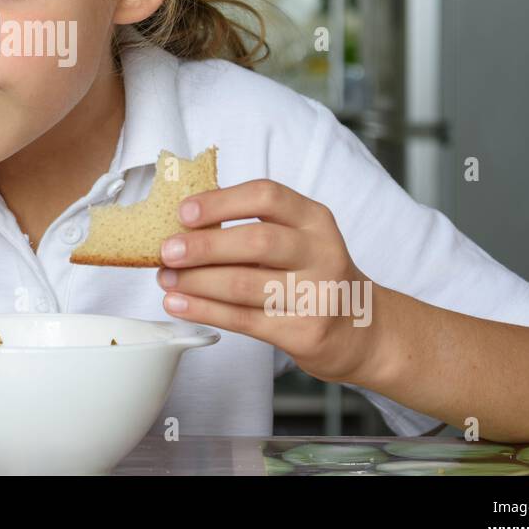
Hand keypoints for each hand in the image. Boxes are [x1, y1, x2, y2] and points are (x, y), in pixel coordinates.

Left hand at [156, 178, 379, 384]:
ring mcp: (317, 294)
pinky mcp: (305, 331)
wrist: (363, 331)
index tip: (185, 212)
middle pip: (256, 241)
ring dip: (196, 282)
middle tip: (167, 251)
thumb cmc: (314, 277)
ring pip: (245, 284)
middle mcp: (321, 252)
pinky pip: (244, 319)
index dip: (221, 202)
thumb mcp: (298, 241)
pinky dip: (205, 311)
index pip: (267, 196)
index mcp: (314, 219)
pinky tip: (180, 304)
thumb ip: (252, 229)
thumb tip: (182, 228)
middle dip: (204, 246)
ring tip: (165, 280)